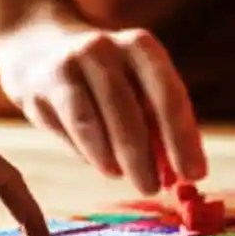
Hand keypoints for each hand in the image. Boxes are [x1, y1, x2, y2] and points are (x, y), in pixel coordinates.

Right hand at [0, 22, 205, 194]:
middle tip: (155, 189)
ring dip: (117, 160)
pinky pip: (70, 128)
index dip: (183, 138)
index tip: (195, 174)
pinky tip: (107, 167)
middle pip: (130, 113)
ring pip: (95, 124)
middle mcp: (105, 48)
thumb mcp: (138, 89)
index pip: (169, 95)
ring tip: (132, 180)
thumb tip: (181, 173)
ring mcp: (70, 64)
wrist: (39, 48)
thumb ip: (159, 125)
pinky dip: (91, 153)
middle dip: (145, 158)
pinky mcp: (42, 84)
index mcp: (141, 47)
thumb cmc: (107, 80)